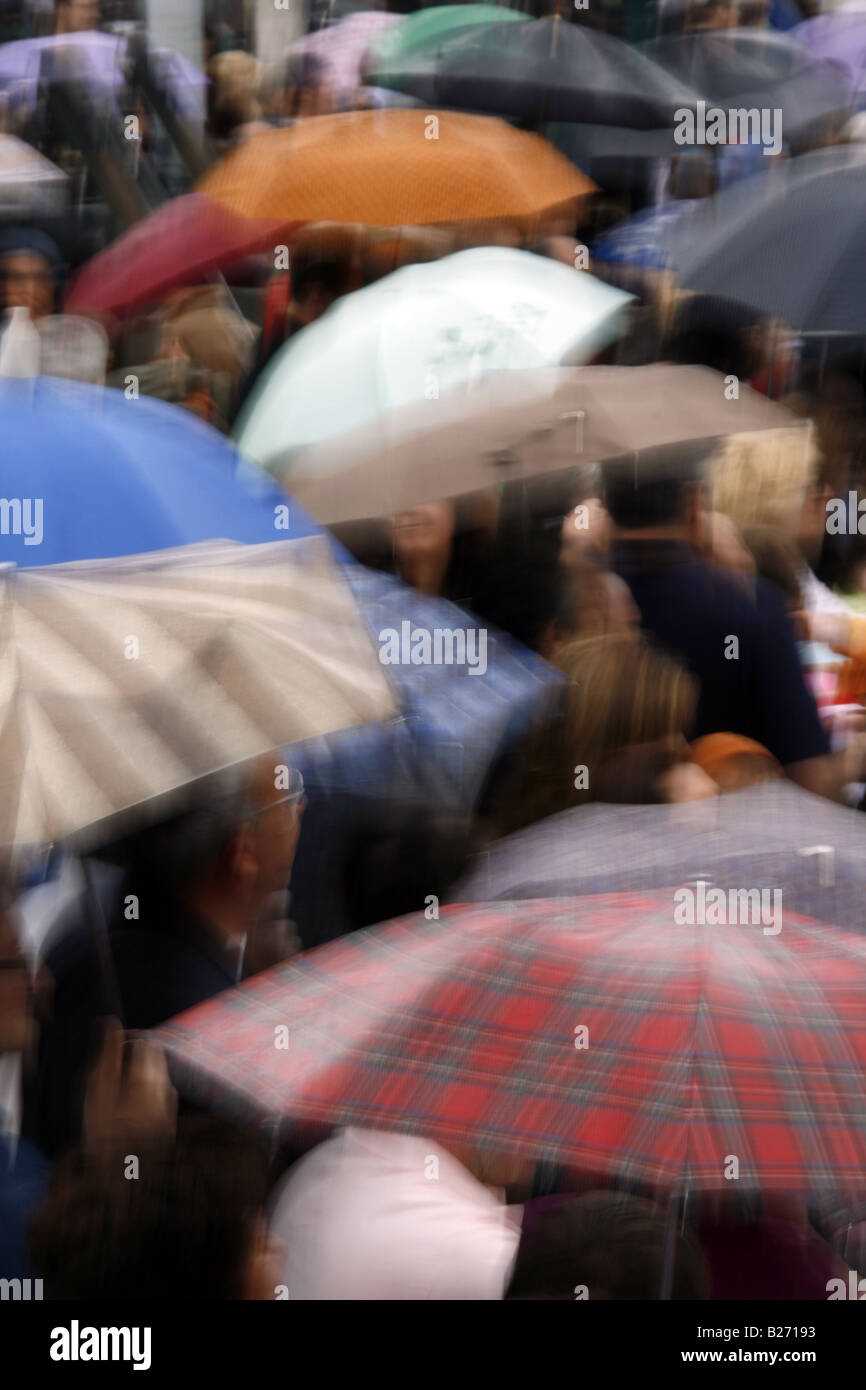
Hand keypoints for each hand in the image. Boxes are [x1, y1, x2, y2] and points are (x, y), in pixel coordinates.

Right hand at [83, 1018, 176, 1152]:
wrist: (117, 1176)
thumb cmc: (101, 1131)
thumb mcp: (96, 1090)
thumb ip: (108, 1054)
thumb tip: (112, 1023)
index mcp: (146, 1078)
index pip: (146, 1042)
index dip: (129, 1040)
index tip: (114, 1047)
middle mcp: (164, 1089)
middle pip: (156, 1059)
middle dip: (137, 1057)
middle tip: (113, 1070)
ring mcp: (169, 1108)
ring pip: (160, 1077)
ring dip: (143, 1076)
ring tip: (118, 1094)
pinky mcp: (169, 1124)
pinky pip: (161, 1098)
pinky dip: (148, 1096)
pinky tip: (130, 1111)